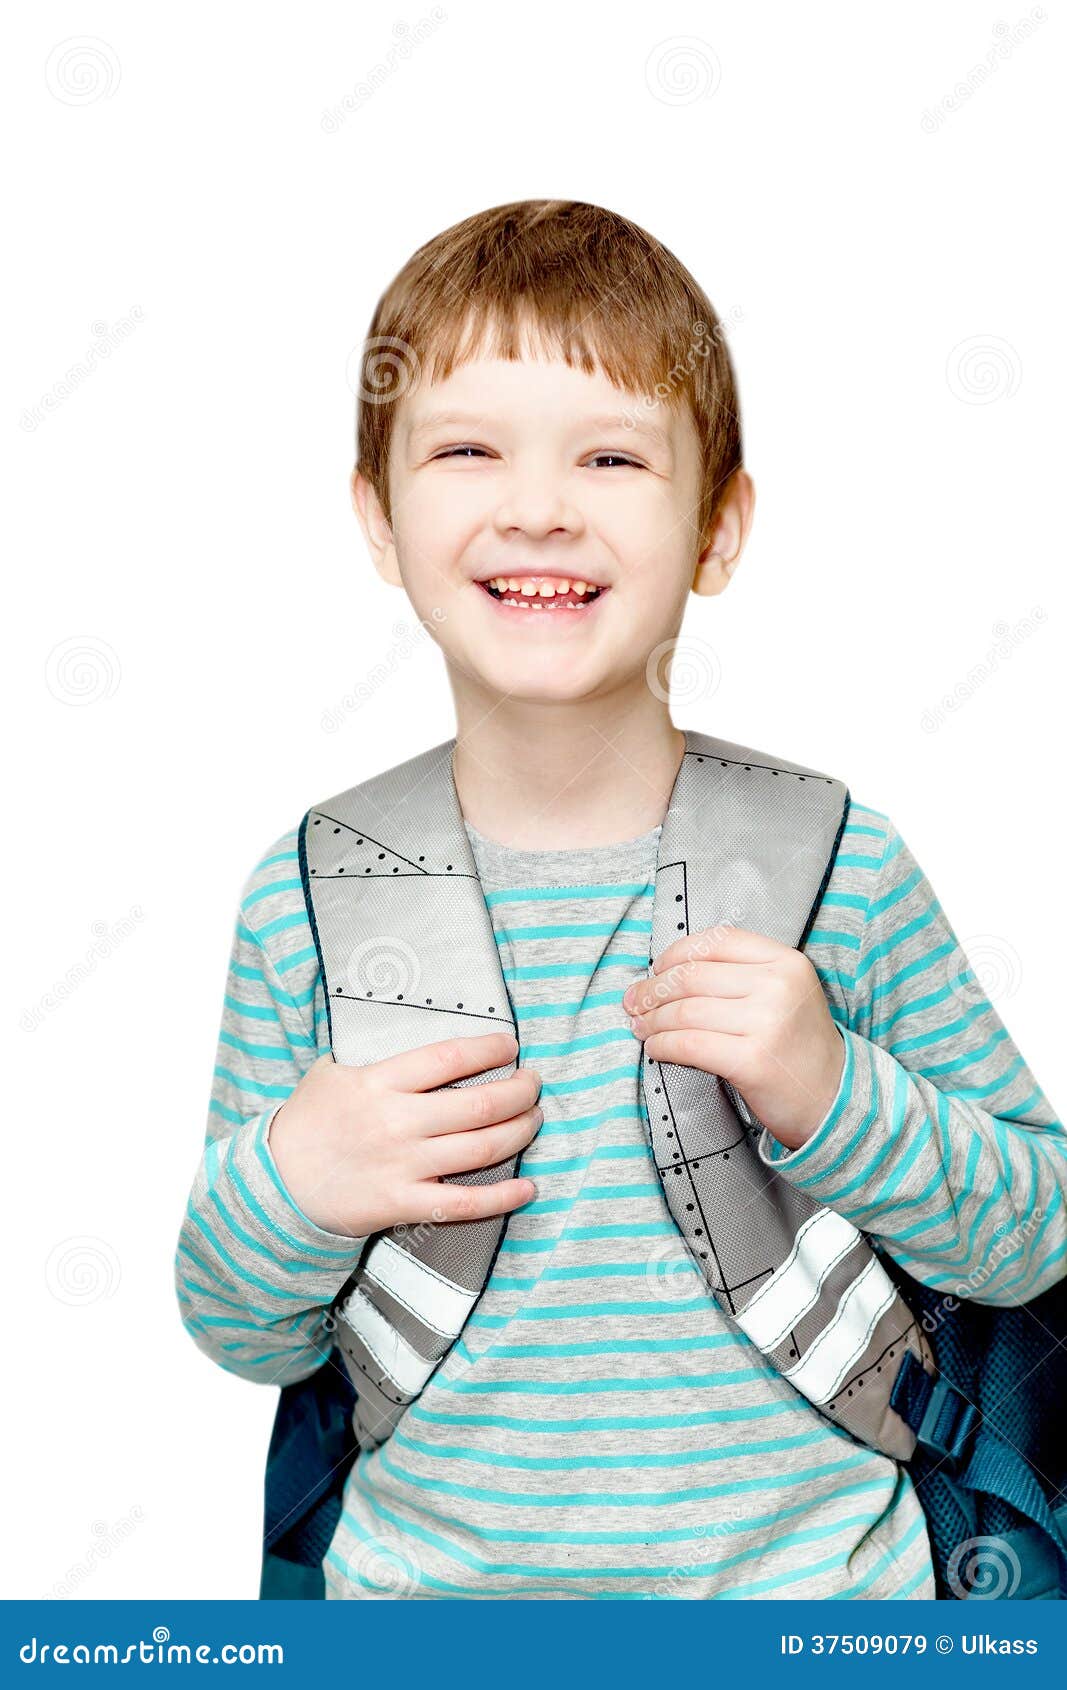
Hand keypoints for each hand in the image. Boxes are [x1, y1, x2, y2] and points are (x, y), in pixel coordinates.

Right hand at [268, 1032, 542, 1236]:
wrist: (277, 1182)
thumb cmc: (309, 1120)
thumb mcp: (332, 1070)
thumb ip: (373, 1051)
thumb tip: (415, 1022)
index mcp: (379, 1081)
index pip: (449, 1057)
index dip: (490, 1049)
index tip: (510, 1047)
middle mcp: (396, 1121)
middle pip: (479, 1103)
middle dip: (520, 1091)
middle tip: (533, 1085)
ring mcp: (402, 1165)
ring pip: (481, 1147)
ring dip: (520, 1131)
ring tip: (534, 1119)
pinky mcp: (402, 1203)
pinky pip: (465, 1202)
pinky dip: (502, 1197)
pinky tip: (527, 1188)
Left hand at [621, 927, 844, 1151]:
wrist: (835, 1099)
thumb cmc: (798, 1046)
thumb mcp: (784, 994)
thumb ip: (738, 975)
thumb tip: (664, 971)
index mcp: (786, 961)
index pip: (716, 941)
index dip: (676, 953)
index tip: (656, 970)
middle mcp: (778, 986)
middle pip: (693, 976)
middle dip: (653, 989)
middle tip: (634, 1003)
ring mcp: (767, 1023)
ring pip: (685, 1011)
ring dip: (652, 1020)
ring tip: (640, 1028)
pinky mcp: (752, 1061)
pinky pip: (688, 1045)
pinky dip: (662, 1046)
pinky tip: (655, 1049)